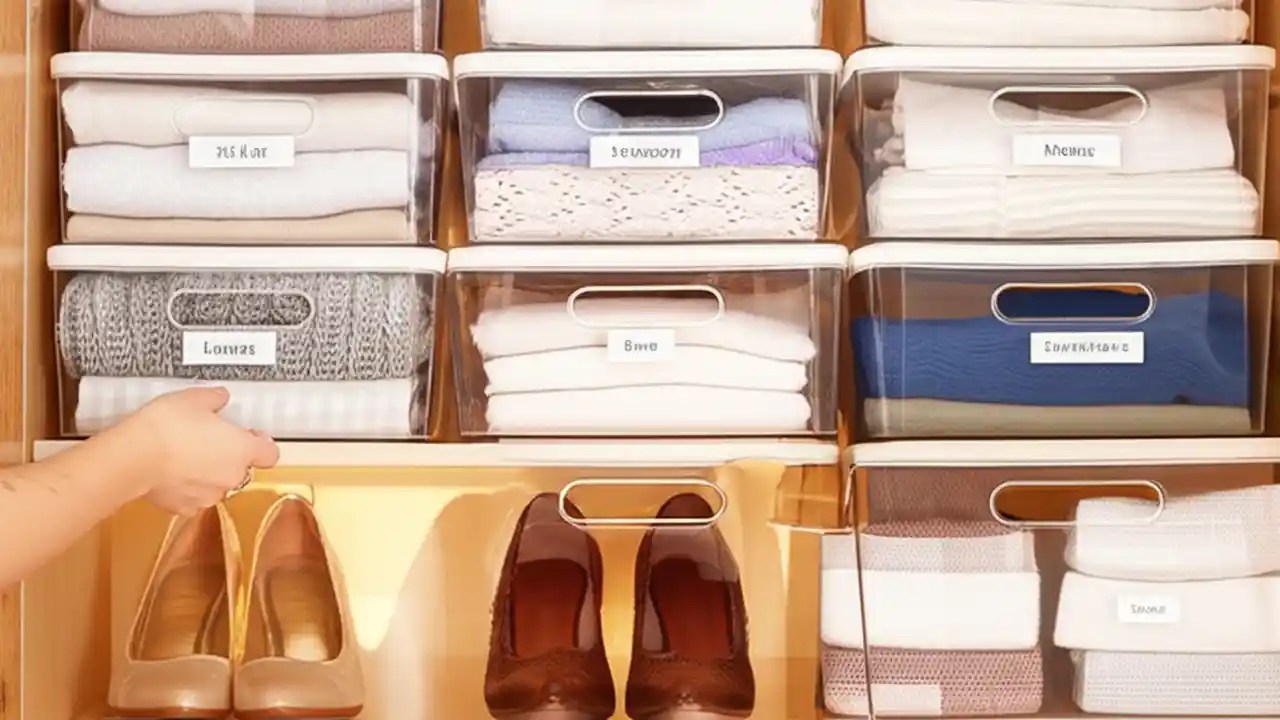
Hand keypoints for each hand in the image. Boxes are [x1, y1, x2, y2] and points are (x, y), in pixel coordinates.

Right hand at [112, 387, 279, 514]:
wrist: (133, 458)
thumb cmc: (168, 425)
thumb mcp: (192, 399)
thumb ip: (213, 398)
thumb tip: (221, 397)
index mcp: (242, 450)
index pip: (269, 454)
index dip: (261, 444)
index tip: (247, 433)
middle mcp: (231, 476)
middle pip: (241, 468)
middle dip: (229, 456)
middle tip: (207, 440)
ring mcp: (208, 496)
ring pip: (216, 484)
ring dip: (208, 474)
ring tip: (184, 456)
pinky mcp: (183, 508)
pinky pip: (192, 497)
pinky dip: (186, 488)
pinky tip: (170, 474)